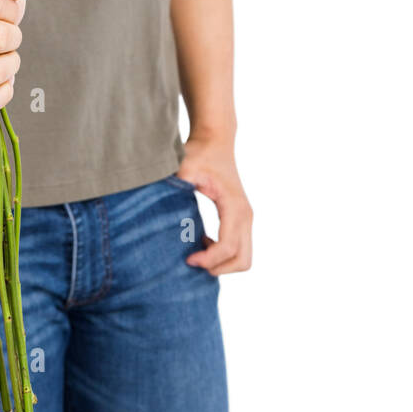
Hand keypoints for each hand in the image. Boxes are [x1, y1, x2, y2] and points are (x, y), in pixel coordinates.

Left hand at [177, 134, 252, 275]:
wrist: (216, 142)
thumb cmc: (200, 153)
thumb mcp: (187, 166)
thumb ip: (179, 183)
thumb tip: (166, 200)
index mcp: (234, 206)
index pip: (228, 246)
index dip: (209, 260)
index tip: (188, 259)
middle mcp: (245, 215)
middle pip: (243, 260)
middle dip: (219, 268)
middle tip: (193, 261)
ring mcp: (246, 219)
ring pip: (244, 258)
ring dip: (223, 264)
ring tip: (199, 251)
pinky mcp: (242, 220)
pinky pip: (240, 249)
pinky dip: (225, 256)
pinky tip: (203, 241)